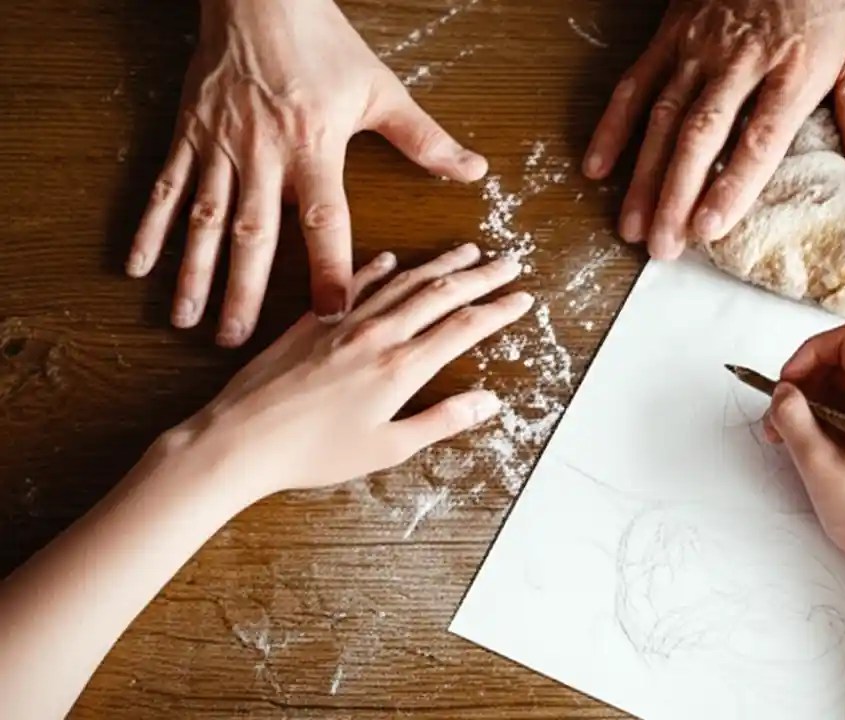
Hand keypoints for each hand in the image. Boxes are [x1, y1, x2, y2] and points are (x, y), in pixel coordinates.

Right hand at [128, 0, 486, 346]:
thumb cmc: (324, 44)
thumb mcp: (381, 90)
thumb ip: (424, 139)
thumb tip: (474, 171)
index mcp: (314, 148)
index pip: (325, 221)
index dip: (330, 269)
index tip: (332, 314)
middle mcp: (263, 155)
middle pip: (253, 235)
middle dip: (245, 292)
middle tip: (237, 343)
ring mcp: (220, 147)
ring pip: (202, 220)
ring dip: (193, 272)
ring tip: (186, 320)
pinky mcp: (188, 134)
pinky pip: (165, 187)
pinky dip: (149, 227)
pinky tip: (137, 268)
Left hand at [164, 244, 530, 498]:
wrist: (241, 438)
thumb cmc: (315, 454)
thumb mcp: (388, 449)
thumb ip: (441, 421)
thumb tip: (488, 402)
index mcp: (402, 368)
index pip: (464, 328)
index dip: (499, 310)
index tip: (524, 297)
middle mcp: (378, 335)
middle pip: (442, 294)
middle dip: (482, 276)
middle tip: (511, 261)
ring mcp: (344, 323)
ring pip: (404, 282)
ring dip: (440, 265)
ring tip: (468, 251)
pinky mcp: (312, 321)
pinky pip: (355, 284)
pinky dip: (379, 269)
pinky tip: (392, 259)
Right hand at [583, 0, 844, 258]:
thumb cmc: (822, 0)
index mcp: (792, 70)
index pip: (758, 138)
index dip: (732, 185)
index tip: (709, 227)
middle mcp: (739, 62)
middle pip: (701, 136)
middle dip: (675, 196)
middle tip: (663, 247)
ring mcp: (697, 49)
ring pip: (663, 119)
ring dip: (643, 177)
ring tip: (632, 227)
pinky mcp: (669, 36)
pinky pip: (635, 84)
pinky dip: (613, 127)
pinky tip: (599, 168)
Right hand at [763, 323, 844, 581]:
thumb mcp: (818, 466)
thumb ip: (793, 419)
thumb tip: (783, 392)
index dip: (811, 351)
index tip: (788, 384)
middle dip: (808, 385)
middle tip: (778, 424)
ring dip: (821, 406)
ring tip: (795, 444)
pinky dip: (843, 422)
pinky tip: (824, 454)